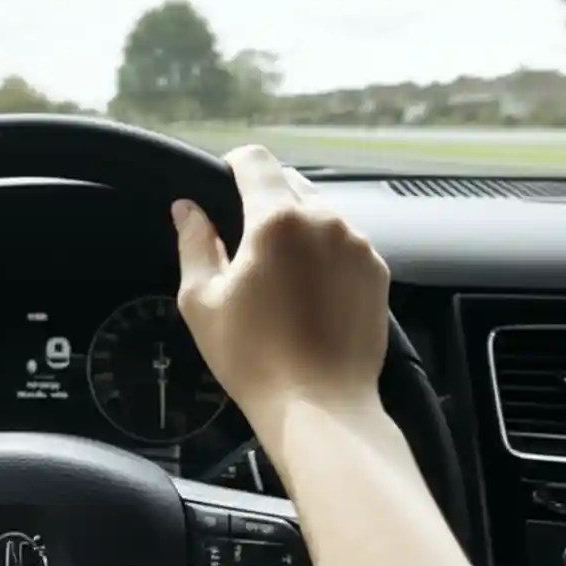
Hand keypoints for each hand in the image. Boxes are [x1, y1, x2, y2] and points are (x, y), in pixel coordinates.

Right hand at [171, 146, 389, 450]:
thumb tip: (188, 209)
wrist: (320, 406)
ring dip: (297, 227)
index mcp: (278, 219)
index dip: (232, 165)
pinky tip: (309, 293)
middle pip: (290, 182)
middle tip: (244, 245)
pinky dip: (324, 253)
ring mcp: (359, 244)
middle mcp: (326, 220)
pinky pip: (344, 243)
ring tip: (279, 275)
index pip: (255, 159)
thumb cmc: (252, 357)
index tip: (221, 187)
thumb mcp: (202, 299)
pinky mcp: (378, 271)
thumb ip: (194, 242)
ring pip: (320, 213)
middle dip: (264, 200)